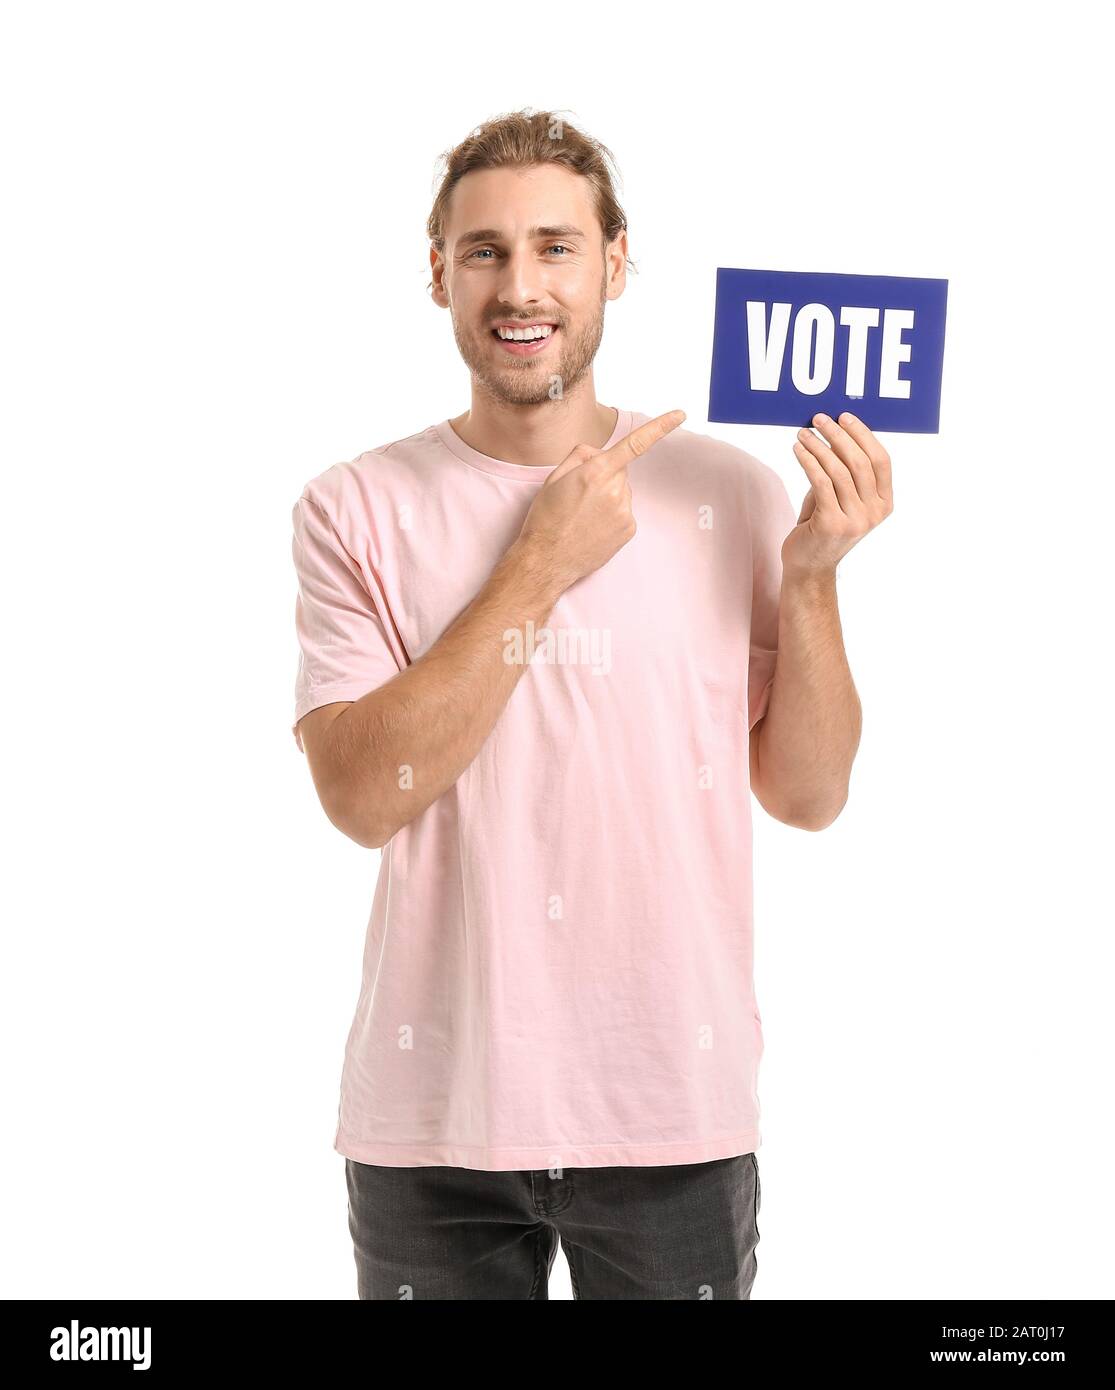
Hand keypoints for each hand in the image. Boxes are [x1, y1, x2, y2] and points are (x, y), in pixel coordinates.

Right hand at [517, 409, 685, 591]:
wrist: (547, 559)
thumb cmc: (546, 518)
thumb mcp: (555, 477)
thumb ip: (581, 456)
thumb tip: (599, 453)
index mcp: (596, 471)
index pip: (635, 444)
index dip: (661, 427)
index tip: (680, 414)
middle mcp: (615, 490)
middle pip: (619, 471)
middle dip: (604, 476)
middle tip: (580, 496)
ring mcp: (624, 511)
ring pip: (622, 492)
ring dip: (607, 498)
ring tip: (584, 515)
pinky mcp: (628, 529)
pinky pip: (624, 512)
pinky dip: (611, 516)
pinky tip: (593, 527)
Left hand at [784, 411, 892, 580]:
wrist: (809, 565)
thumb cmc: (822, 525)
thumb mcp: (840, 496)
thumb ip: (845, 470)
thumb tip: (834, 430)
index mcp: (884, 503)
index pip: (881, 460)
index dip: (864, 435)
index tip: (844, 417)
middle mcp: (874, 512)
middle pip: (860, 462)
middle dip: (838, 435)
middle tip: (818, 418)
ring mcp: (855, 520)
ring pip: (839, 471)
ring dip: (818, 447)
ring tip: (803, 433)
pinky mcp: (831, 524)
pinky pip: (821, 483)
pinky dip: (808, 461)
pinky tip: (798, 450)